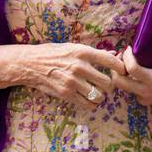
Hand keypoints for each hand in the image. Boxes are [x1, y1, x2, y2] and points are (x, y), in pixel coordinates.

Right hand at [0, 42, 123, 109]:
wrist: (30, 64)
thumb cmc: (53, 54)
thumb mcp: (73, 48)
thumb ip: (94, 53)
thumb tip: (114, 55)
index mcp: (83, 52)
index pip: (110, 61)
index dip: (120, 69)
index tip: (121, 72)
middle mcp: (79, 66)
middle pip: (108, 82)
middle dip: (110, 86)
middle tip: (107, 86)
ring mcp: (72, 81)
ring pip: (99, 95)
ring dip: (101, 96)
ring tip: (97, 93)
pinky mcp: (66, 93)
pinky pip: (87, 104)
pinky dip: (91, 104)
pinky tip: (88, 100)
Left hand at [112, 28, 151, 106]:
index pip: (132, 69)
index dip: (126, 57)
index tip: (129, 48)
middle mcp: (147, 92)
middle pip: (119, 82)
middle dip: (117, 69)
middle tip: (121, 57)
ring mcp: (145, 98)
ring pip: (123, 87)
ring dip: (121, 75)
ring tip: (127, 63)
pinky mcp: (145, 101)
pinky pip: (130, 91)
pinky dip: (129, 81)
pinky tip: (135, 73)